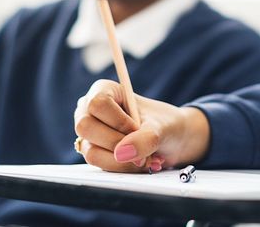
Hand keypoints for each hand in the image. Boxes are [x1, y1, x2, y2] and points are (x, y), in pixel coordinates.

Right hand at [74, 79, 210, 171]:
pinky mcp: (94, 153)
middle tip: (141, 146)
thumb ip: (144, 138)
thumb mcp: (160, 128)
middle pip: (86, 127)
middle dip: (117, 143)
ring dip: (122, 161)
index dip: (118, 121)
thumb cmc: (165, 124)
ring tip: (146, 158)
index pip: (97, 104)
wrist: (174, 140)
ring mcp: (90, 134)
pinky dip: (123, 168)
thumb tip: (122, 152)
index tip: (137, 128)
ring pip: (91, 152)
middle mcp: (90, 111)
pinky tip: (140, 163)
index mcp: (104, 90)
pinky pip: (99, 166)